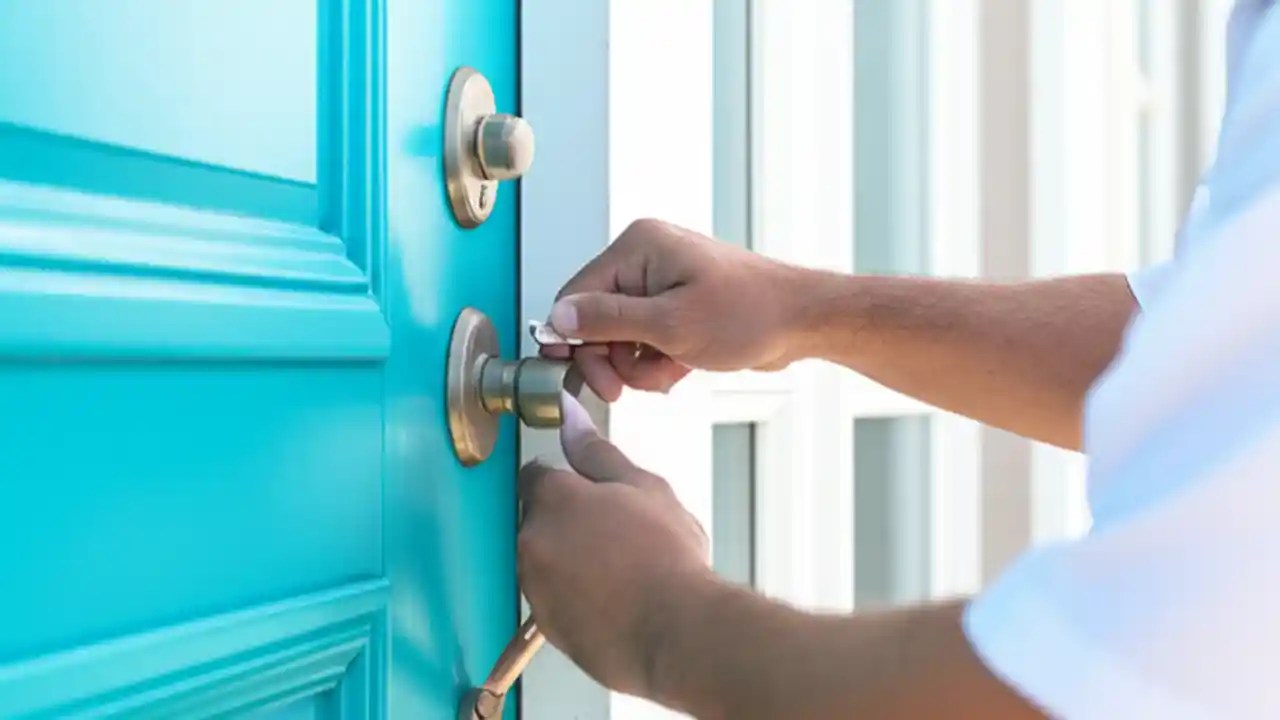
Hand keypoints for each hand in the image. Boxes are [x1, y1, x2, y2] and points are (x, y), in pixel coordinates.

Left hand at [517, 394, 711, 695]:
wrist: (676, 632)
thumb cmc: (667, 557)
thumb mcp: (643, 486)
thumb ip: (596, 451)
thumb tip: (568, 415)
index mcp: (552, 498)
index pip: (537, 475)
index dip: (568, 483)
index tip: (593, 495)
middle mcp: (531, 540)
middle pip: (540, 520)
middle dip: (569, 523)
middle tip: (617, 534)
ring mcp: (535, 586)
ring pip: (545, 562)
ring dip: (569, 561)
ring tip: (620, 571)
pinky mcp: (546, 625)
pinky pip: (554, 600)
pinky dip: (574, 598)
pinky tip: (612, 600)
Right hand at [542, 218, 810, 399]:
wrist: (802, 322)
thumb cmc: (751, 313)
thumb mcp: (671, 324)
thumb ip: (608, 320)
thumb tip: (558, 318)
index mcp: (638, 248)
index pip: (576, 296)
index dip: (576, 341)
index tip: (585, 375)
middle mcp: (645, 259)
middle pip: (596, 320)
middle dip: (614, 358)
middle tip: (628, 385)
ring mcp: (662, 283)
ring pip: (620, 337)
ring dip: (639, 366)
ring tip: (670, 370)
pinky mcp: (676, 306)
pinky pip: (645, 341)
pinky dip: (658, 362)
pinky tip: (681, 367)